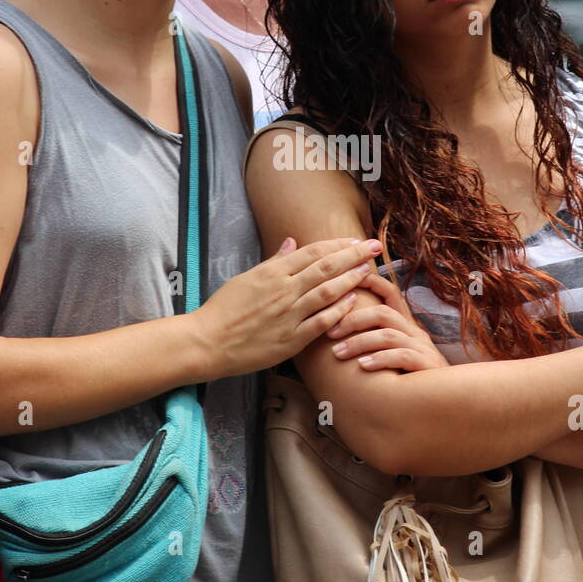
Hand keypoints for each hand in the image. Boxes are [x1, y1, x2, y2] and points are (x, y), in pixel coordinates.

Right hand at [196, 236, 381, 378]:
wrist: (208, 342)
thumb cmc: (223, 309)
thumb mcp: (246, 278)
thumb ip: (273, 262)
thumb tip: (291, 243)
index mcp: (272, 273)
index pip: (312, 252)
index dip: (337, 244)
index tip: (355, 239)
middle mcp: (284, 290)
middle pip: (326, 267)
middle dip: (353, 254)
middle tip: (374, 247)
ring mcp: (289, 315)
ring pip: (328, 292)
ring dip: (351, 279)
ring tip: (369, 269)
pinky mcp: (291, 340)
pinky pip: (321, 322)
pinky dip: (338, 310)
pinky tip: (352, 301)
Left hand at [325, 270, 449, 372]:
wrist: (449, 400)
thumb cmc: (413, 379)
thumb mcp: (396, 355)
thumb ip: (376, 342)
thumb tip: (340, 334)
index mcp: (406, 325)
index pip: (390, 293)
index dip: (370, 282)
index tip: (345, 282)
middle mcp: (415, 332)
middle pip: (383, 313)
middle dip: (353, 320)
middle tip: (330, 333)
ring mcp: (423, 348)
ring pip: (388, 335)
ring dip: (359, 342)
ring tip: (338, 353)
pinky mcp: (427, 365)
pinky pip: (402, 356)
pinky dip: (380, 359)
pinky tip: (363, 366)